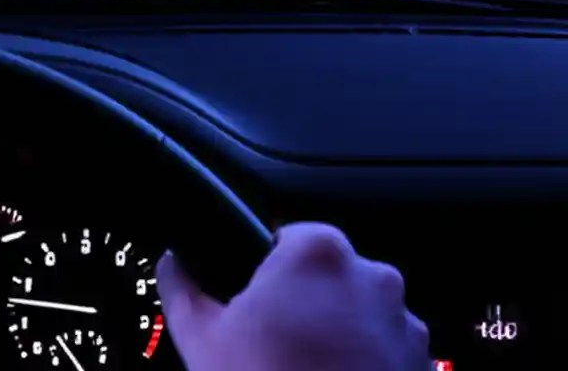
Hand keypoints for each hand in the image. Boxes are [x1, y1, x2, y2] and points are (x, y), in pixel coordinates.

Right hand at [157, 222, 428, 370]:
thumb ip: (181, 286)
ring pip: (357, 312)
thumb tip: (174, 265)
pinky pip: (384, 348)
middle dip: (301, 301)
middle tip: (271, 341)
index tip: (252, 301)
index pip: (284, 236)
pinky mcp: (421, 361)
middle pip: (324, 275)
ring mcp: (404, 321)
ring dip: (335, 332)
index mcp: (317, 252)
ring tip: (302, 368)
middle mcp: (372, 276)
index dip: (262, 269)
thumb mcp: (200, 337)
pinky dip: (362, 361)